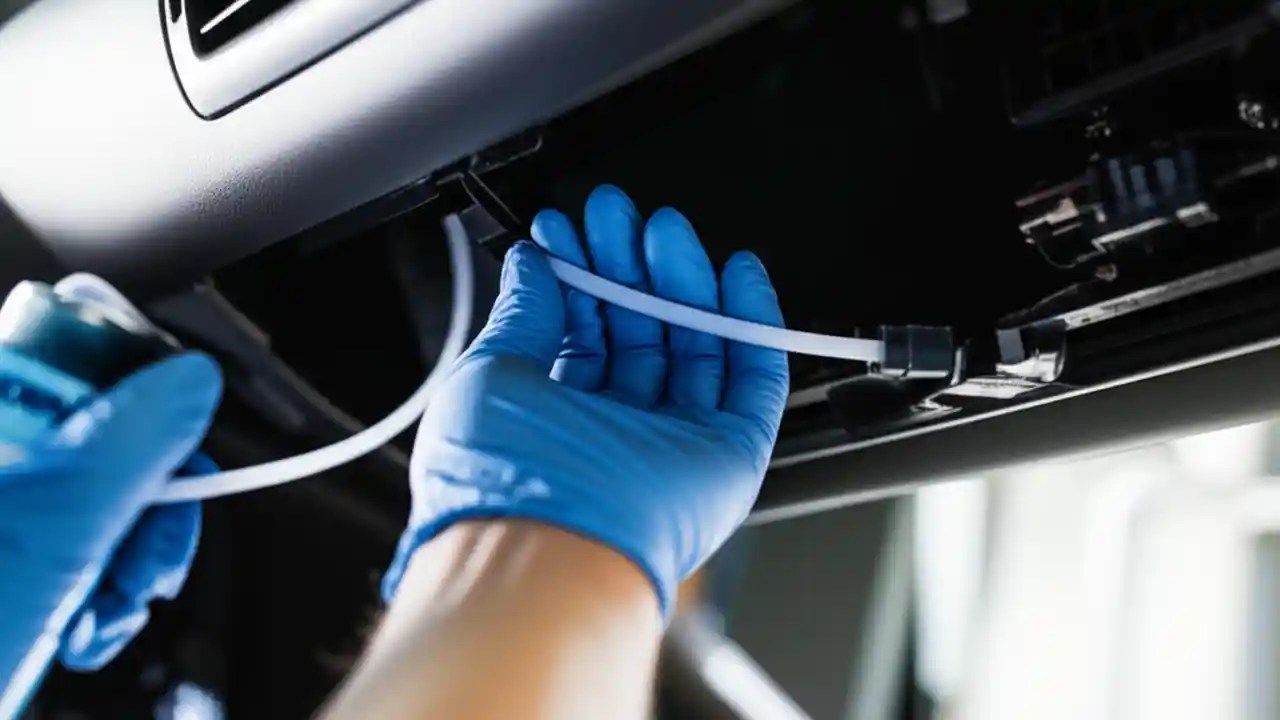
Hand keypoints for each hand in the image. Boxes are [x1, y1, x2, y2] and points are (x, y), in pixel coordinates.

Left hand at [0, 353, 219, 703]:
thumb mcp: (44, 537)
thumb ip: (122, 446)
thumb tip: (190, 378)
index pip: (58, 357)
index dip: (133, 395)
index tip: (171, 451)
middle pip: (90, 435)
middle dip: (144, 501)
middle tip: (149, 556)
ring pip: (93, 503)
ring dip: (127, 558)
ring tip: (108, 611)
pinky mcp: (6, 574)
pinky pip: (75, 555)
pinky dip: (98, 593)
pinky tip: (85, 628)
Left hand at [384, 185, 787, 615]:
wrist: (544, 551)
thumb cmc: (497, 480)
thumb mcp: (487, 372)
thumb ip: (521, 312)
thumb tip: (534, 263)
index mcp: (557, 422)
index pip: (582, 334)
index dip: (580, 275)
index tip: (571, 228)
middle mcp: (619, 434)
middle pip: (641, 333)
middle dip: (630, 267)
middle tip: (619, 214)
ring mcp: (676, 443)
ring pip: (695, 346)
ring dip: (685, 282)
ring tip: (666, 228)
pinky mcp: (728, 454)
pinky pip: (754, 381)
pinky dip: (754, 324)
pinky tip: (738, 274)